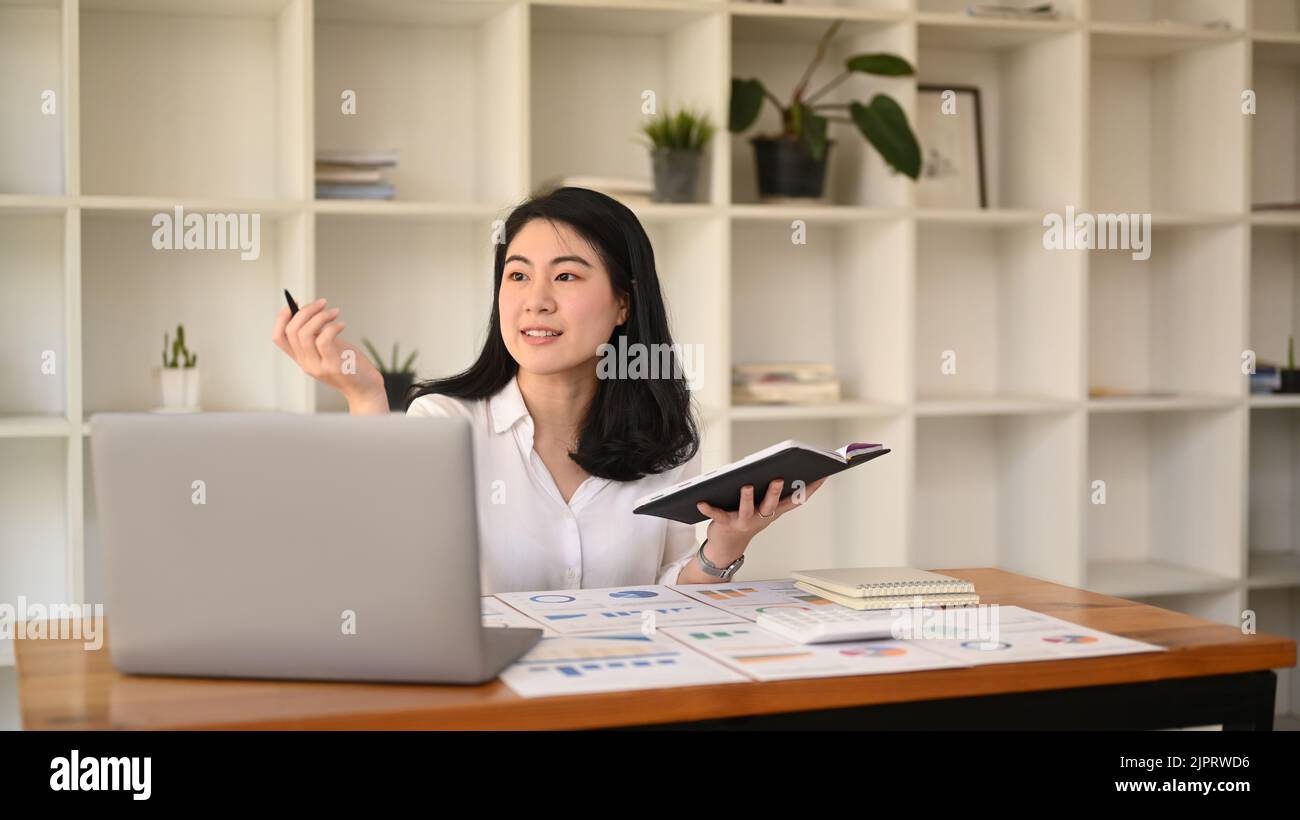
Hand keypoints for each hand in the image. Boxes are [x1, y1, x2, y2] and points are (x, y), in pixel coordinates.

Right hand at [271, 298, 385, 410]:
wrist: (365, 389)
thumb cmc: (349, 365)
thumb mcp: (329, 348)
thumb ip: (317, 335)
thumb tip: (311, 310)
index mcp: (301, 358)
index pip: (278, 337)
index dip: (282, 317)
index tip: (296, 303)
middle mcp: (305, 363)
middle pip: (291, 330)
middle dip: (306, 310)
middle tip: (322, 303)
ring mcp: (317, 366)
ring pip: (305, 333)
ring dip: (320, 316)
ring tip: (335, 312)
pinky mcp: (333, 366)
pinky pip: (324, 340)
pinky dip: (332, 327)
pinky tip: (342, 324)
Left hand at [694, 477, 827, 562]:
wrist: (727, 546)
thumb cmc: (746, 520)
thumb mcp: (764, 509)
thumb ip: (774, 493)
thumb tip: (784, 471)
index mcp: (773, 512)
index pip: (795, 500)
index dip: (809, 490)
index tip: (822, 476)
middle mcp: (761, 517)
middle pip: (771, 504)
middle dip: (775, 492)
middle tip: (779, 479)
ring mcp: (744, 521)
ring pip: (747, 510)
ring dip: (747, 498)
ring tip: (746, 486)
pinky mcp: (725, 523)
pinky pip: (718, 515)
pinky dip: (709, 508)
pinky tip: (701, 501)